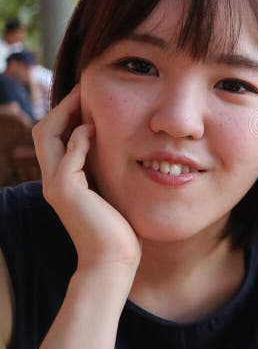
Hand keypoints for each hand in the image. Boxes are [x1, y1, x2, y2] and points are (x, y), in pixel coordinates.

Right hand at [32, 85, 140, 275]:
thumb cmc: (119, 229)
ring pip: (48, 136)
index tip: (89, 96)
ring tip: (86, 97)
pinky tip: (95, 128)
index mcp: (64, 179)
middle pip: (44, 130)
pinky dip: (79, 139)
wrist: (113, 260)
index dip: (67, 114)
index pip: (55, 136)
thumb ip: (108, 171)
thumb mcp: (113, 190)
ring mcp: (56, 185)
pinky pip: (68, 156)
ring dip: (66, 113)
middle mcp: (53, 180)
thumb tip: (122, 148)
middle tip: (84, 88)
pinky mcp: (65, 192)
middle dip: (63, 106)